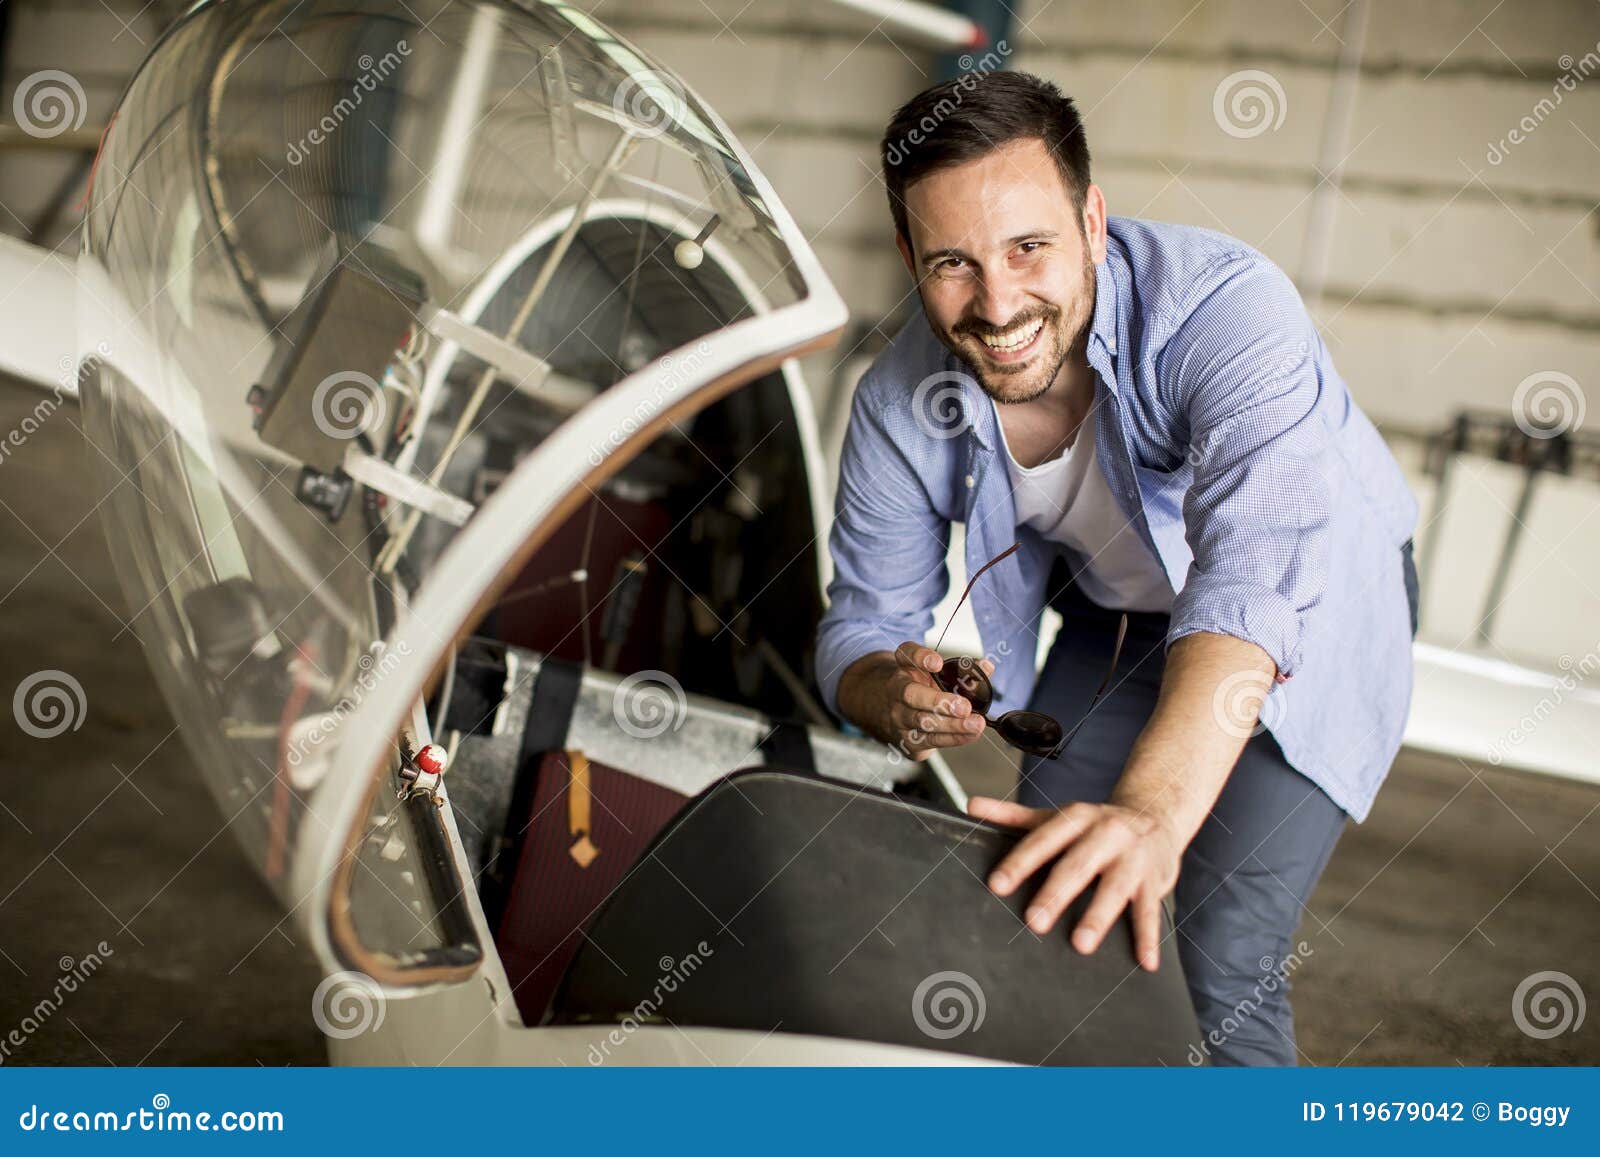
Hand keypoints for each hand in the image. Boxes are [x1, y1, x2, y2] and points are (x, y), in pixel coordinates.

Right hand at [838, 644, 993, 759]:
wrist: (888, 712)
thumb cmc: (919, 689)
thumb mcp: (933, 674)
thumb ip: (960, 669)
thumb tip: (986, 667)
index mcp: (904, 668)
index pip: (907, 655)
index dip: (921, 657)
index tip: (937, 662)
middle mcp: (896, 691)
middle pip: (911, 695)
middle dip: (939, 702)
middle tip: (964, 706)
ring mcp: (899, 718)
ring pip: (922, 722)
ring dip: (952, 725)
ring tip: (975, 724)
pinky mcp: (907, 741)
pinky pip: (930, 741)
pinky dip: (953, 739)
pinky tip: (969, 735)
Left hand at [966, 797, 1182, 971]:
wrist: (1156, 813)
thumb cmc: (1095, 824)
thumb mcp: (1057, 816)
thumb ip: (1013, 815)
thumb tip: (970, 805)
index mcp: (1076, 819)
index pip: (1043, 841)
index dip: (1020, 862)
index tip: (997, 885)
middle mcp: (1105, 833)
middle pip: (1077, 866)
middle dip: (1055, 894)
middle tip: (1033, 922)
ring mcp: (1133, 857)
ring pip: (1115, 889)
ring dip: (1098, 916)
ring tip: (1081, 945)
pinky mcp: (1156, 879)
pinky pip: (1151, 910)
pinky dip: (1149, 937)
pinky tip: (1145, 963)